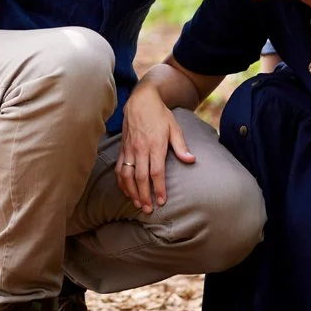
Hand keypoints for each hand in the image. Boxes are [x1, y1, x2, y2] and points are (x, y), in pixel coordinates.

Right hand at [118, 85, 196, 213]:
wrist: (141, 101)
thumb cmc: (160, 115)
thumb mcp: (174, 127)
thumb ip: (181, 145)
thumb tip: (191, 160)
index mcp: (155, 145)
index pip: (156, 171)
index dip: (159, 188)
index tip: (162, 201)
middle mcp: (140, 149)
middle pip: (140, 177)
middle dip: (144, 195)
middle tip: (149, 209)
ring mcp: (129, 149)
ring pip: (127, 175)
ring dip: (131, 192)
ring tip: (138, 204)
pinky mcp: (122, 149)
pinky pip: (119, 169)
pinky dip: (121, 182)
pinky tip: (126, 191)